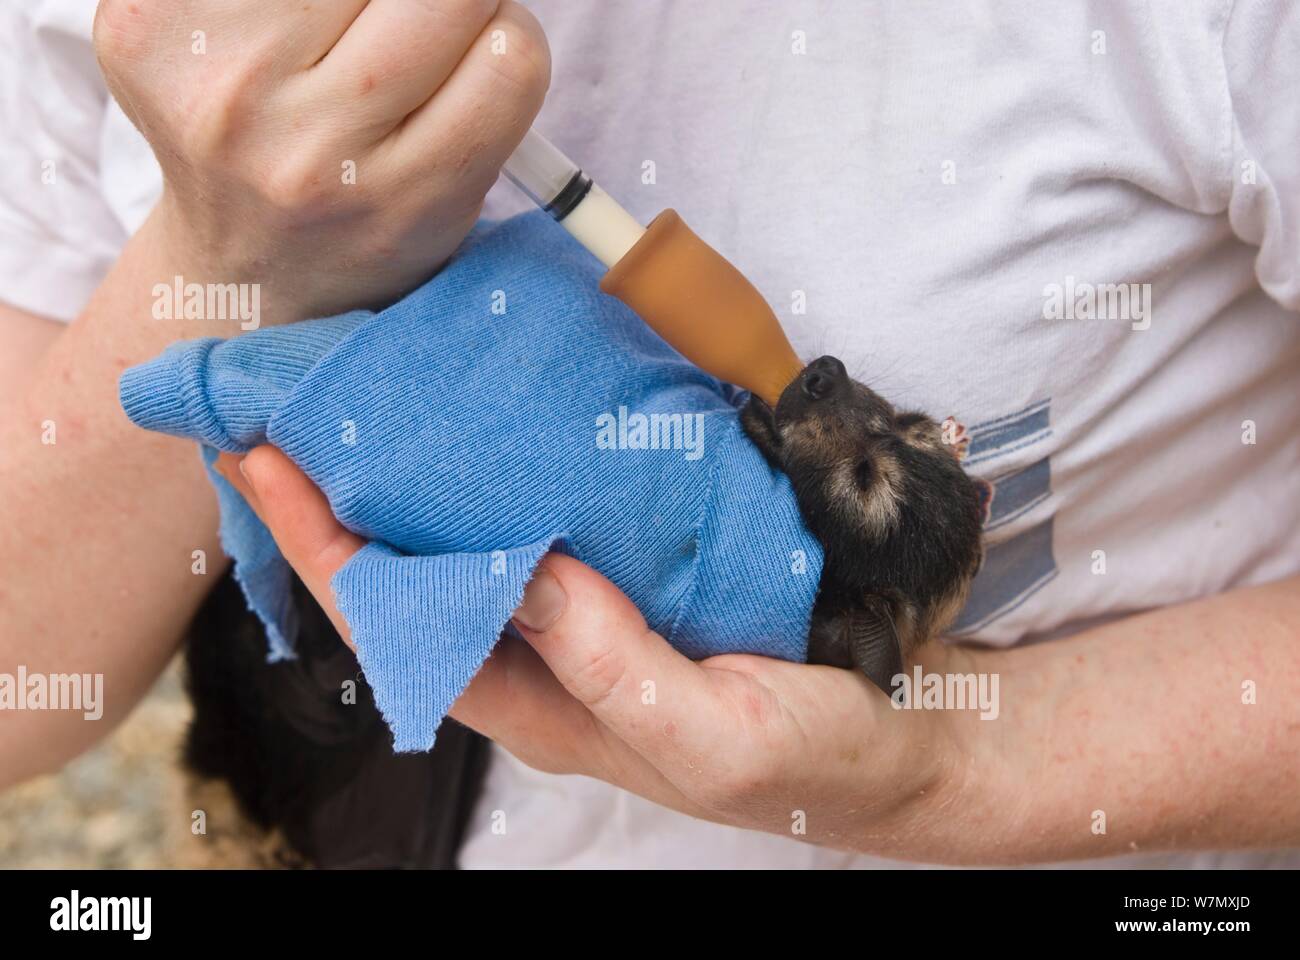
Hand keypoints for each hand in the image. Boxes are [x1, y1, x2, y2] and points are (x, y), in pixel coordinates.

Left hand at [94, 0, 549, 320]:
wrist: (243, 265)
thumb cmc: (365, 212)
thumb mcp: (452, 192)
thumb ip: (484, 89)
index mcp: (400, 199)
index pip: (511, 52)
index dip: (502, 35)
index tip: (472, 57)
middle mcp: (304, 151)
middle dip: (439, 3)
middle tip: (405, 39)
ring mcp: (215, 86)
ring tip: (334, 38)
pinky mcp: (143, 27)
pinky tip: (274, 29)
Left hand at [213, 446, 969, 856]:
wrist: (905, 730)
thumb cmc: (811, 760)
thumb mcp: (713, 735)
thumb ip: (615, 667)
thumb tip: (528, 571)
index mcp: (544, 705)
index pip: (406, 626)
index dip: (327, 549)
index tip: (266, 461)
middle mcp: (552, 652)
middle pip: (422, 574)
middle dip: (346, 500)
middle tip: (293, 405)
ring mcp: (596, 607)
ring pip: (482, 535)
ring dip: (422, 473)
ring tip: (373, 394)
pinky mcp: (645, 567)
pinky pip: (557, 508)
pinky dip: (515, 461)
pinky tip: (504, 413)